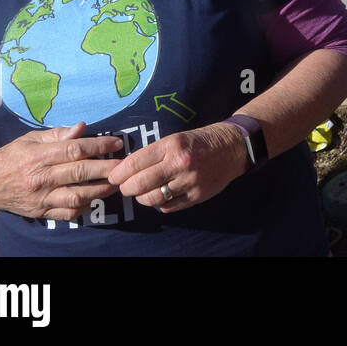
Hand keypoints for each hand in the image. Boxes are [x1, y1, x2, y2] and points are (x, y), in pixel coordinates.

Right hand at [0, 123, 124, 219]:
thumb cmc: (12, 156)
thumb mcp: (30, 139)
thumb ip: (58, 135)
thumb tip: (83, 127)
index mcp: (38, 156)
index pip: (74, 150)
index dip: (99, 146)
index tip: (117, 143)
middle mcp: (40, 179)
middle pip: (80, 173)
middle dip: (107, 169)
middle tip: (126, 165)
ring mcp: (40, 198)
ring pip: (77, 197)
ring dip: (101, 190)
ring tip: (117, 183)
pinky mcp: (40, 213)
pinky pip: (67, 214)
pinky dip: (84, 208)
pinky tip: (94, 198)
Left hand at [107, 122, 247, 213]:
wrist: (233, 147)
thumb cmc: (200, 141)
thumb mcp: (176, 138)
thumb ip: (154, 153)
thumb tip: (127, 169)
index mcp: (172, 145)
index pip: (135, 162)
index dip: (119, 173)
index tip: (113, 177)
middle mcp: (180, 163)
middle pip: (140, 184)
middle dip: (126, 188)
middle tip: (125, 187)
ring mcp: (190, 181)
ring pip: (152, 198)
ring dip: (141, 198)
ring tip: (142, 193)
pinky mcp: (197, 195)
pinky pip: (168, 207)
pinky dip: (160, 204)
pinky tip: (161, 196)